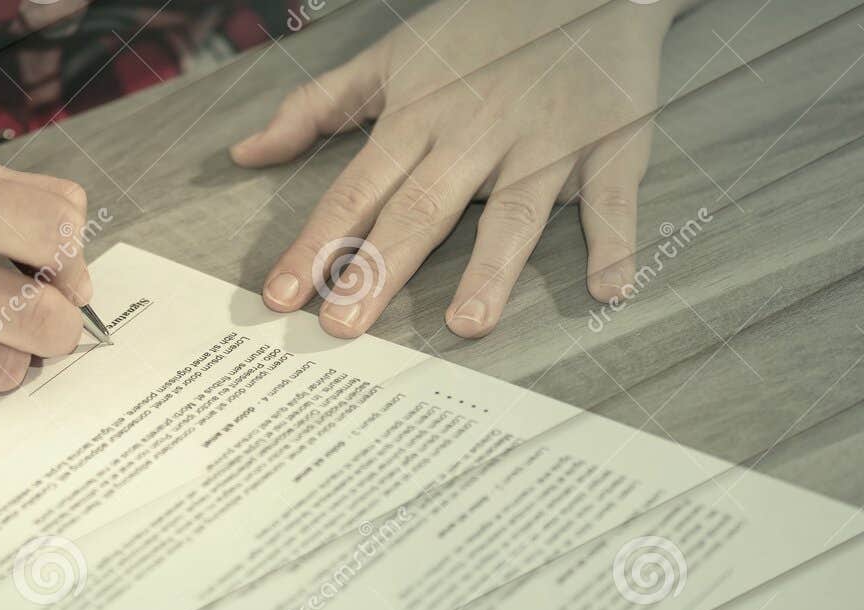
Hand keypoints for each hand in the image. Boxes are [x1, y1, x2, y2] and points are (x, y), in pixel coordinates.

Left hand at [233, 0, 685, 338]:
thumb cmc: (481, 25)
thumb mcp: (390, 56)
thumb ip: (317, 108)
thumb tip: (247, 153)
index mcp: (419, 115)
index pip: (356, 190)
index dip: (316, 244)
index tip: (282, 297)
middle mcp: (476, 133)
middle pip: (422, 209)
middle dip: (380, 269)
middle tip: (345, 325)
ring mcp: (545, 141)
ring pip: (514, 210)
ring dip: (492, 267)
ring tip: (467, 324)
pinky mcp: (610, 142)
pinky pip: (613, 198)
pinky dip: (616, 242)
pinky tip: (608, 289)